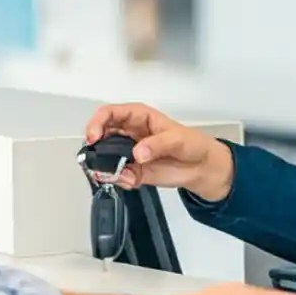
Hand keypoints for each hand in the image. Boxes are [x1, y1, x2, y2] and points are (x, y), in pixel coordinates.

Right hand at [84, 103, 235, 200]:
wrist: (202, 168)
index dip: (98, 122)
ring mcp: (128, 153)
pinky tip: (132, 181)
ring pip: (104, 156)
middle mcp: (128, 133)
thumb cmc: (192, 144)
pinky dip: (119, 179)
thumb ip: (157, 144)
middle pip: (101, 134)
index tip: (93, 137)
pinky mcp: (132, 171)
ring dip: (105, 167)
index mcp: (138, 117)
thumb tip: (137, 153)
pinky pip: (116, 175)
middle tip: (98, 160)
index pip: (110, 113)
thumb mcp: (178, 139)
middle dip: (95, 147)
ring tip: (121, 175)